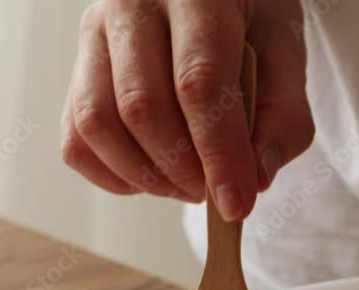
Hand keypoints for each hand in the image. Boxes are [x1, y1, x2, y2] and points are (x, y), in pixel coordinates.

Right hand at [60, 0, 314, 220]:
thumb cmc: (244, 14)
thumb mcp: (283, 47)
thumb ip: (281, 112)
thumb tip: (254, 178)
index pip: (197, 80)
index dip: (218, 151)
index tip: (235, 202)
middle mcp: (131, 6)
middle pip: (140, 106)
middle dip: (179, 168)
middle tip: (209, 193)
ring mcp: (93, 37)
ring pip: (96, 125)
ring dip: (142, 175)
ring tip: (181, 186)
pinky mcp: (75, 70)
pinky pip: (75, 139)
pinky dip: (111, 175)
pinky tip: (148, 176)